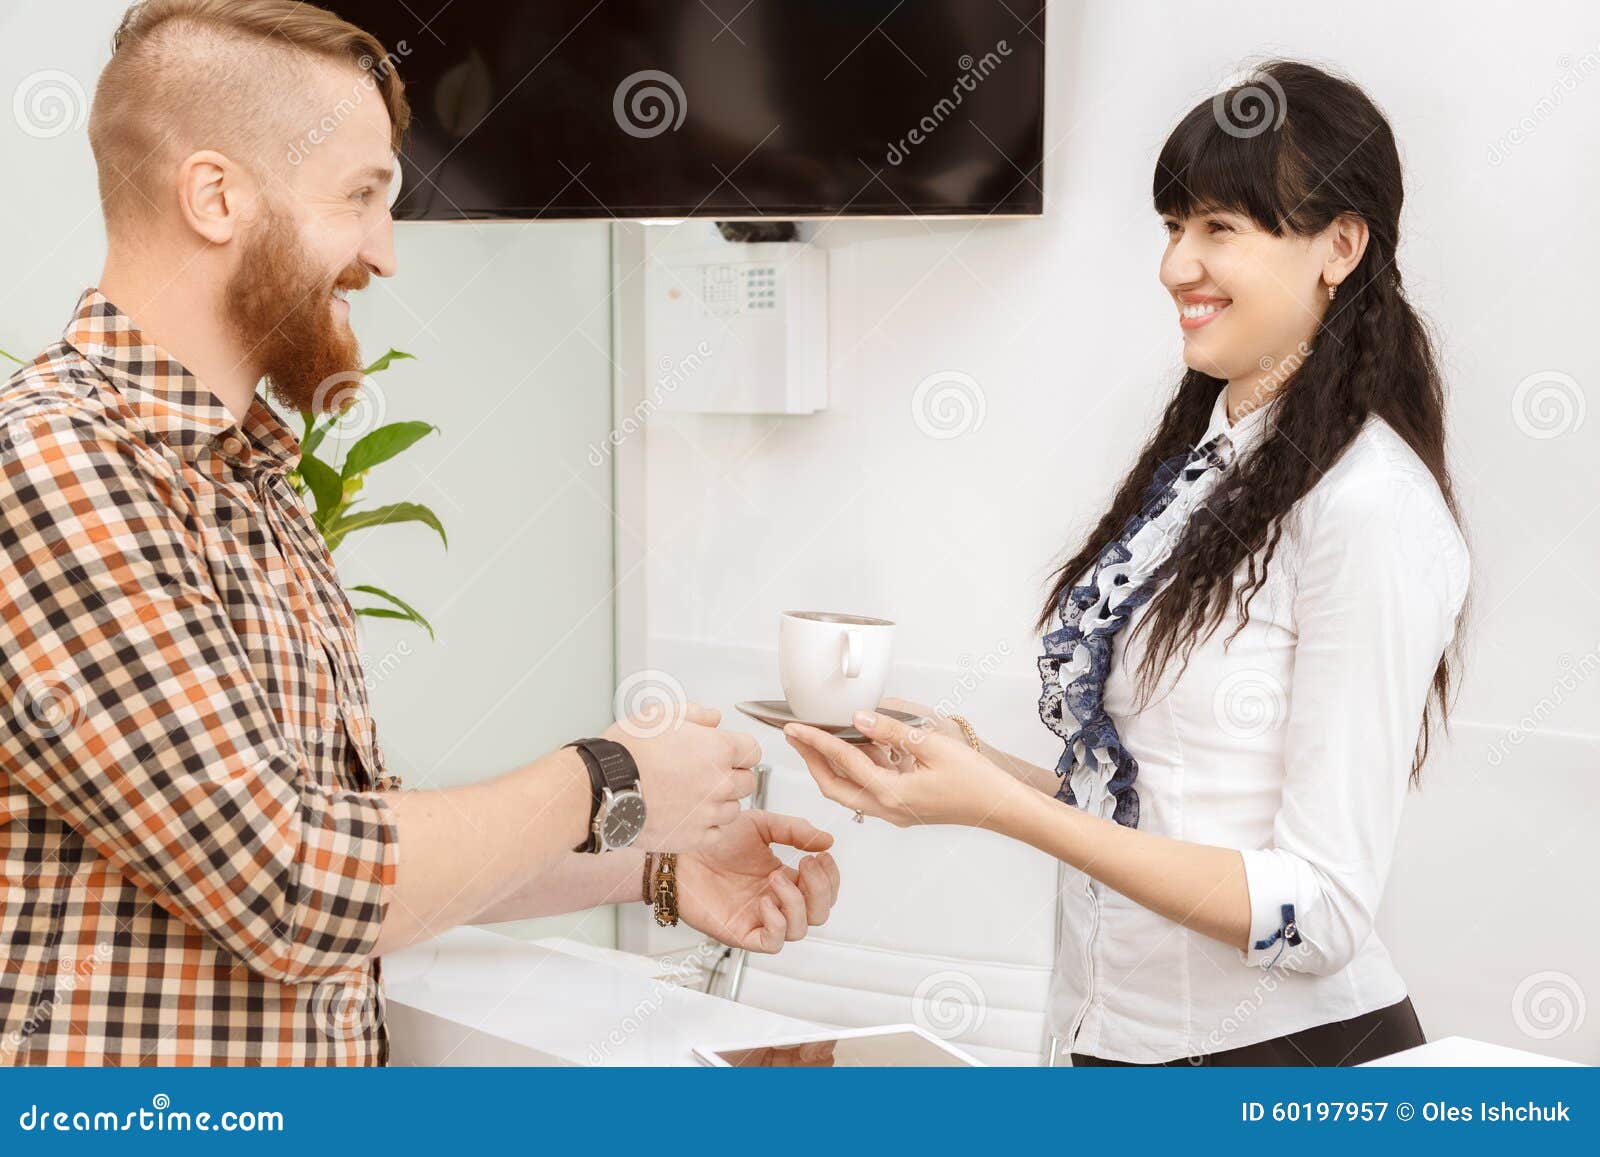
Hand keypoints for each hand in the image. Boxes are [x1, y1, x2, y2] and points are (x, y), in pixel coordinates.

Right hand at [604, 702, 758, 851]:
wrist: (603, 787)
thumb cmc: (627, 751)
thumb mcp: (660, 715)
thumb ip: (694, 713)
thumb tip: (713, 718)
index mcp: (718, 750)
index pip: (753, 751)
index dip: (739, 750)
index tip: (728, 753)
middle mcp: (720, 783)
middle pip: (747, 782)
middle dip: (731, 776)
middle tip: (706, 774)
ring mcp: (709, 813)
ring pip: (733, 810)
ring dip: (720, 803)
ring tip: (693, 796)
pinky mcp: (694, 837)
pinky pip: (715, 834)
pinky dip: (706, 827)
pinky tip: (687, 816)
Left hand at [678, 809, 839, 952]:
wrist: (681, 853)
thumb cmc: (714, 841)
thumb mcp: (761, 825)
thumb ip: (795, 830)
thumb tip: (827, 841)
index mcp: (783, 878)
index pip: (822, 891)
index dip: (830, 878)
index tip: (822, 856)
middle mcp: (775, 902)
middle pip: (818, 913)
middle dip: (820, 889)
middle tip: (806, 864)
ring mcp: (759, 919)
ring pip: (799, 929)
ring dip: (796, 902)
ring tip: (774, 877)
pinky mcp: (741, 933)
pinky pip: (772, 942)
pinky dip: (776, 923)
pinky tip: (764, 899)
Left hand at [784, 710, 1020, 827]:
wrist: (1000, 806)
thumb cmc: (975, 779)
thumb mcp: (933, 746)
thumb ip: (892, 732)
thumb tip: (858, 718)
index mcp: (891, 794)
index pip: (843, 762)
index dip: (816, 741)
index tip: (795, 726)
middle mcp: (887, 808)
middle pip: (833, 786)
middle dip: (810, 760)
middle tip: (794, 735)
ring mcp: (894, 811)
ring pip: (849, 789)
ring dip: (830, 764)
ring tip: (815, 738)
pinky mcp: (902, 806)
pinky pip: (868, 787)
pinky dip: (855, 767)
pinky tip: (854, 746)